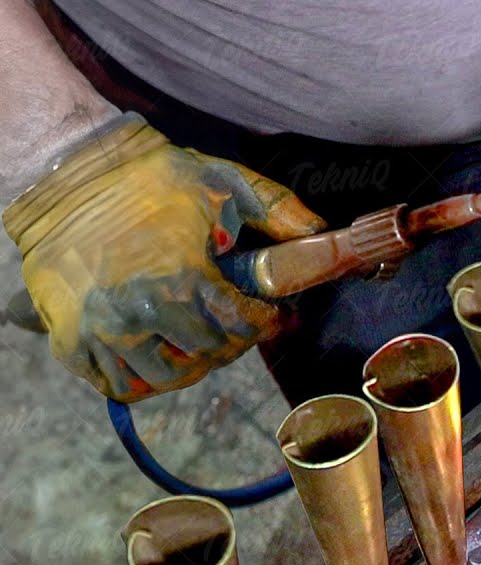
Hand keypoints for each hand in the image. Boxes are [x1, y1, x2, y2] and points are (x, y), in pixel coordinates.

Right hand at [3, 114, 325, 401]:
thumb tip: (323, 232)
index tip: (275, 314)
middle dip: (234, 341)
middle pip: (208, 356)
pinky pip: (115, 383)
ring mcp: (101, 332)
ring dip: (191, 365)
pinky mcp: (70, 339)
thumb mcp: (222, 181)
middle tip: (238, 324)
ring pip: (164, 379)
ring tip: (199, 340)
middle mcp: (139, 315)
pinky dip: (141, 377)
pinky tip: (158, 352)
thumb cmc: (147, 175)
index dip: (267, 323)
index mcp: (181, 281)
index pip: (242, 328)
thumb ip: (277, 210)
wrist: (65, 173)